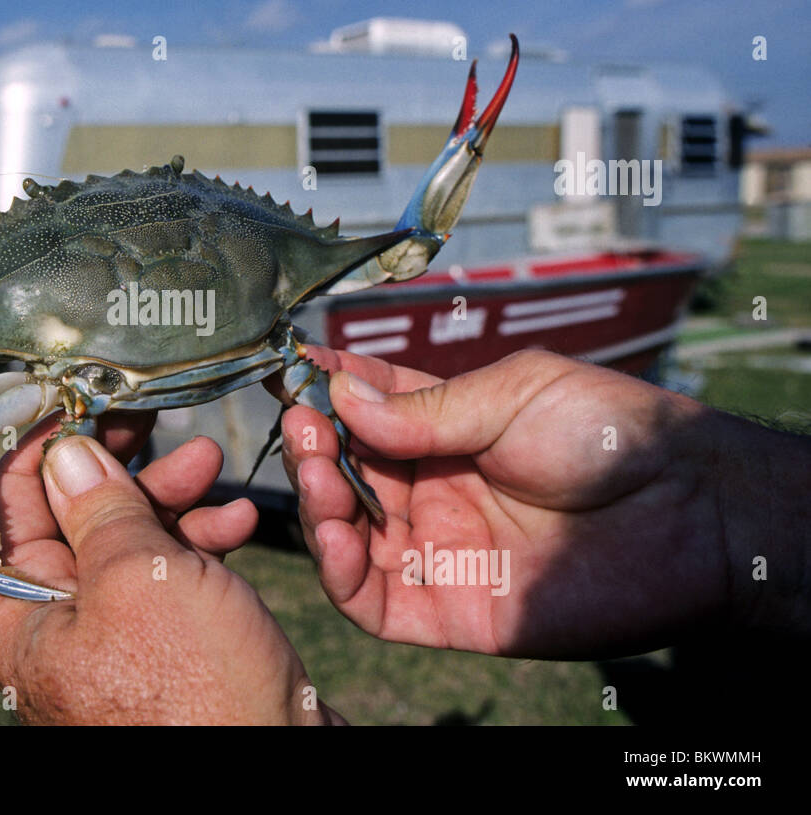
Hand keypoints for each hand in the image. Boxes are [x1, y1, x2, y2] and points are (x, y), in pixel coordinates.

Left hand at [0, 414, 341, 723]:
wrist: (274, 771)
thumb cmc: (194, 690)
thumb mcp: (138, 576)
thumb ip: (97, 507)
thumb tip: (63, 451)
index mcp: (20, 615)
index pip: (4, 507)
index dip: (41, 444)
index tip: (80, 394)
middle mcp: (57, 628)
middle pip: (71, 519)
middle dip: (121, 466)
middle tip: (154, 420)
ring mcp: (115, 641)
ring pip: (128, 542)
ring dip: (170, 498)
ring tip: (213, 465)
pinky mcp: (166, 650)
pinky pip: (169, 578)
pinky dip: (198, 543)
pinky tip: (237, 521)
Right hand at [279, 347, 808, 658]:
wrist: (691, 513)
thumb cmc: (611, 435)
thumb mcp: (512, 395)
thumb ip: (424, 410)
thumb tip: (338, 397)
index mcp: (447, 431)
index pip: (366, 412)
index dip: (326, 392)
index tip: (291, 371)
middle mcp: (433, 491)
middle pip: (345, 475)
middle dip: (314, 448)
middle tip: (303, 425)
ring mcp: (439, 552)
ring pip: (347, 537)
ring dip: (318, 506)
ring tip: (319, 473)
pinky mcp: (451, 611)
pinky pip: (374, 601)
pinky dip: (339, 573)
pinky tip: (334, 536)